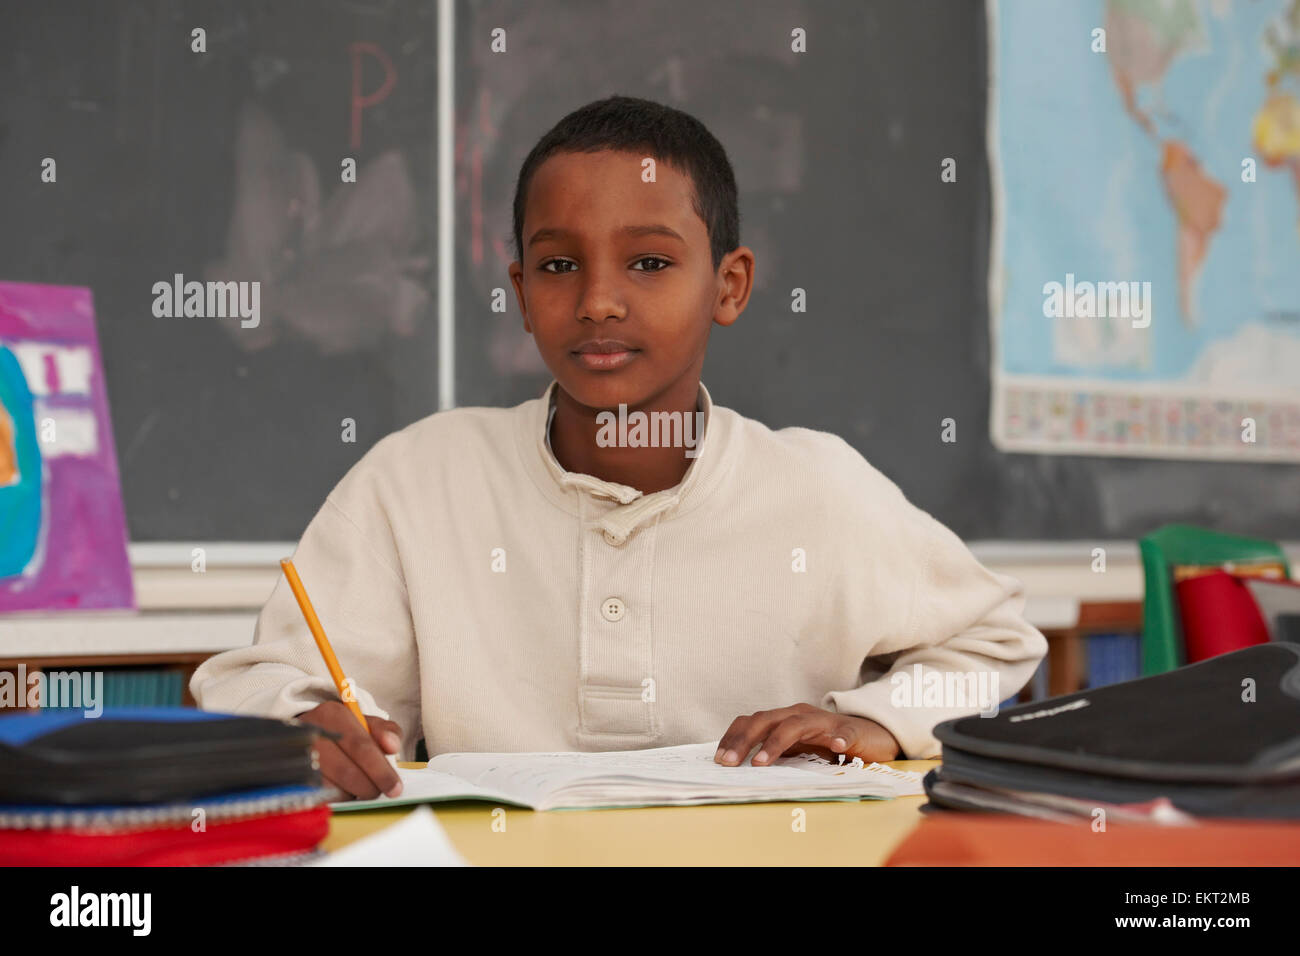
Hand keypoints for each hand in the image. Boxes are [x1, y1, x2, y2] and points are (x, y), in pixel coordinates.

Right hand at [296, 701, 403, 798]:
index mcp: (332, 714)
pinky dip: (335, 798)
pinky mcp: (290, 777)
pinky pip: (318, 798)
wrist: (302, 736)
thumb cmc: (342, 732)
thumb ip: (387, 732)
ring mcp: (296, 757)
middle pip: (346, 771)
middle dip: (368, 786)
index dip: (381, 770)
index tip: (395, 788)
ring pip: (332, 788)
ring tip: (358, 787)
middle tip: (378, 792)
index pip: (361, 746)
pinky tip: (341, 790)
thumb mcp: (366, 724)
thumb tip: (392, 747)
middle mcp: (311, 734)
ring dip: (351, 793)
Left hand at [713, 703, 900, 766]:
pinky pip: (844, 732)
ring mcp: (824, 722)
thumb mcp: (797, 750)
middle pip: (766, 720)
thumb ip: (774, 755)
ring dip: (776, 743)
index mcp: (784, 719)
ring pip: (796, 725)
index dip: (732, 737)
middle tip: (729, 763)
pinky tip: (837, 748)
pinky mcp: (850, 731)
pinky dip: (839, 739)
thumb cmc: (827, 744)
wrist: (870, 735)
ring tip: (761, 762)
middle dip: (744, 741)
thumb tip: (740, 770)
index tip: (718, 758)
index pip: (751, 721)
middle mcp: (800, 715)